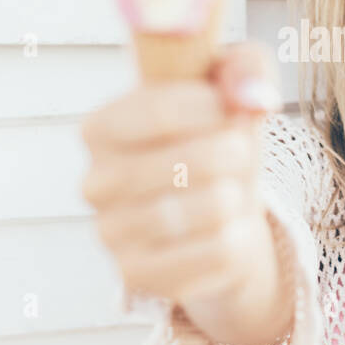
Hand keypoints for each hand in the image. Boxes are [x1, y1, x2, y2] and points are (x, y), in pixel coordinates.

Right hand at [80, 43, 290, 344]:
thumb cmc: (216, 141)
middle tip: (239, 152)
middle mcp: (94, 183)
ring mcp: (111, 235)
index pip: (157, 111)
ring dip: (235, 196)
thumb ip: (245, 67)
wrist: (220, 216)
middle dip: (230, 154)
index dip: (211, 107)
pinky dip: (238, 238)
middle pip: (182, 163)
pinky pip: (214, 254)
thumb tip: (251, 91)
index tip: (230, 109)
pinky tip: (230, 228)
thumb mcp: (233, 92)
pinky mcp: (138, 277)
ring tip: (233, 190)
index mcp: (100, 128)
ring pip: (203, 211)